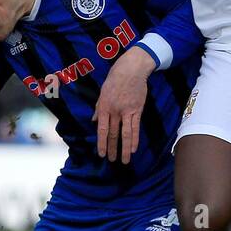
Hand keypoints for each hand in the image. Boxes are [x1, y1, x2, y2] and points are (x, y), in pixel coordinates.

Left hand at [92, 45, 153, 162]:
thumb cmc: (115, 79)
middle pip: (113, 134)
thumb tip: (94, 121)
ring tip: (124, 160)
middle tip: (111, 160)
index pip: (101, 130)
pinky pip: (135, 127)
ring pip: (125, 134)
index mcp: (104, 107)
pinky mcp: (137, 110)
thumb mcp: (102, 92)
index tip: (101, 154)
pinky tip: (134, 149)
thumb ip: (98, 108)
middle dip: (112, 149)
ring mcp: (126, 111)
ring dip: (124, 149)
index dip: (101, 143)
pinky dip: (135, 139)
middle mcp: (114, 111)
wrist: (131, 70)